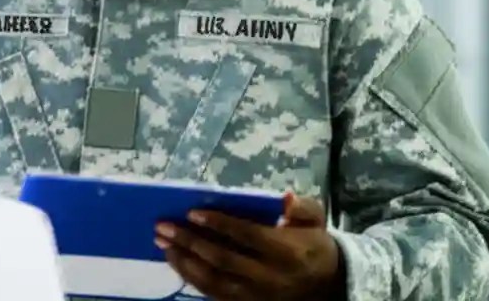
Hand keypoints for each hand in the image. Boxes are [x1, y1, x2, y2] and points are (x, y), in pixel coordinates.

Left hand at [155, 192, 344, 300]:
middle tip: (163, 226)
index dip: (219, 224)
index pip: (247, 236)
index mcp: (286, 251)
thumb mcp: (316, 220)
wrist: (326, 284)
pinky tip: (176, 261)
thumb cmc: (313, 243)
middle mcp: (268, 276)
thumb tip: (284, 197)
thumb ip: (302, 207)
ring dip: (184, 261)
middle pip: (222, 259)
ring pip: (213, 281)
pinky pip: (213, 293)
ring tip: (163, 243)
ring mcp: (255, 295)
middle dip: (190, 242)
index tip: (192, 212)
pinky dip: (191, 277)